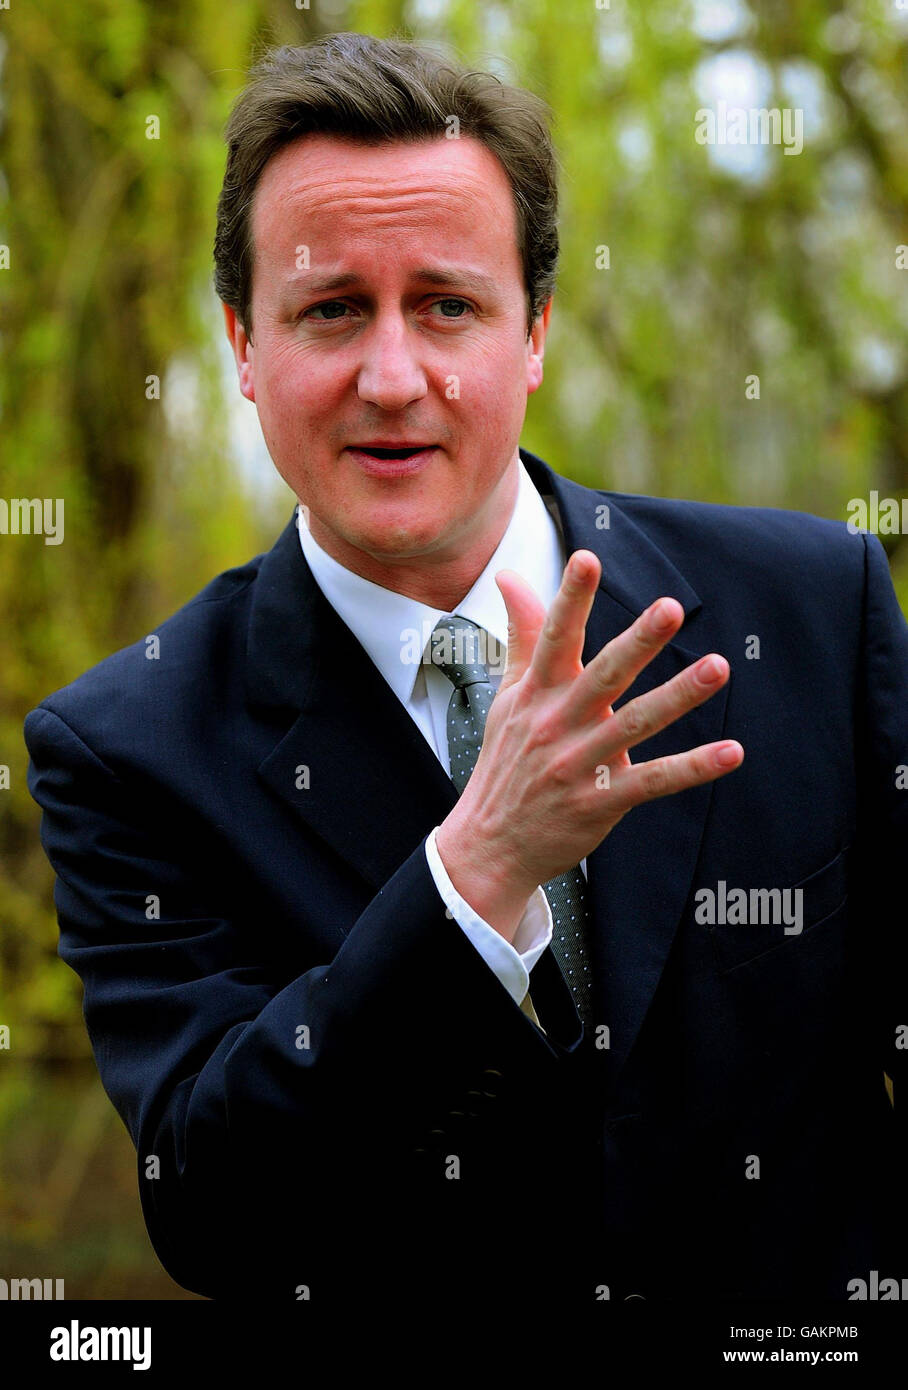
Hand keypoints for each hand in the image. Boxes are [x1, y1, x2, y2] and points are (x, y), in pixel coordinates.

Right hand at [435, 548, 743, 940]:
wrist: (491, 844)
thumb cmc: (506, 761)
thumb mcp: (507, 695)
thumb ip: (522, 634)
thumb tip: (509, 575)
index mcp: (537, 694)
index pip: (554, 637)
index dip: (569, 598)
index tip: (586, 558)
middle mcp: (558, 724)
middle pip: (603, 675)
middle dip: (638, 641)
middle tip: (671, 607)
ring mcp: (581, 765)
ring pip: (636, 724)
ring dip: (679, 696)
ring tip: (719, 667)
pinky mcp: (602, 802)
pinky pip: (654, 781)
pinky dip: (693, 768)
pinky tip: (732, 751)